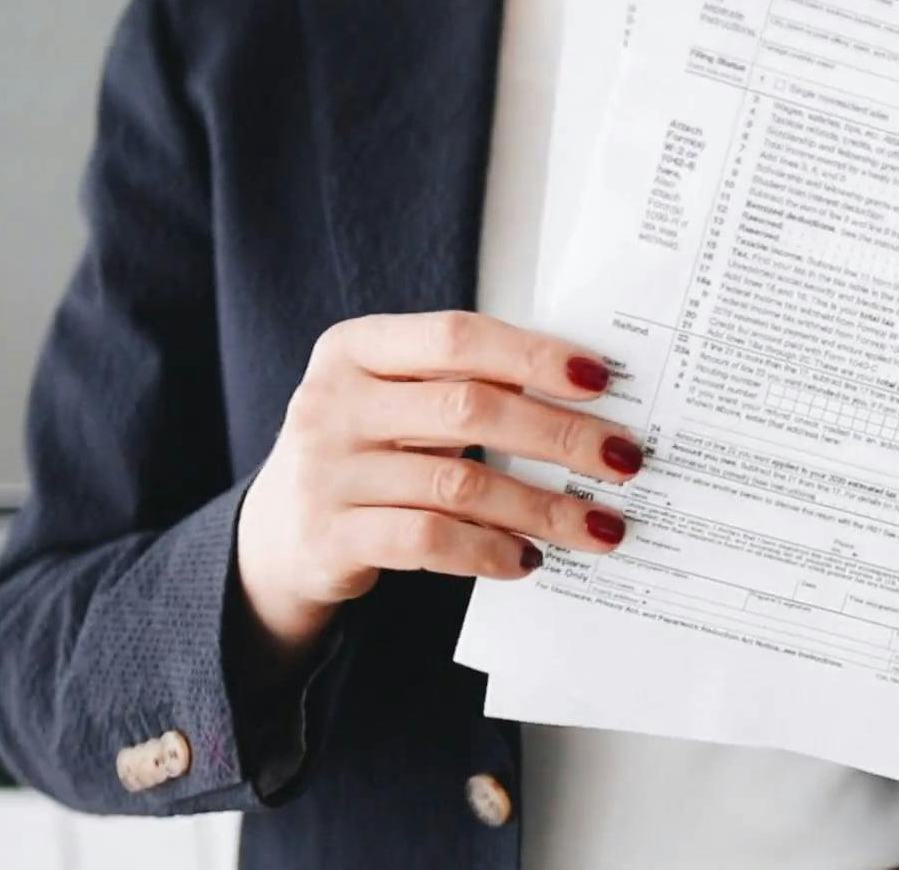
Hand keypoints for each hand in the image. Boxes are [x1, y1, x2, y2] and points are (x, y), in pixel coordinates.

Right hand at [237, 311, 642, 664]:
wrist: (274, 536)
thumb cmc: (366, 453)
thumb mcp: (396, 402)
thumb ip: (465, 387)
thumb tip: (587, 402)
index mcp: (356, 347)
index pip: (458, 338)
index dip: (534, 356)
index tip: (601, 380)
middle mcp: (332, 401)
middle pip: (470, 410)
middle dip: (561, 437)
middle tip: (624, 460)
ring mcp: (326, 472)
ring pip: (460, 484)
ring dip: (543, 507)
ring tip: (599, 525)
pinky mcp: (329, 537)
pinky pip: (429, 540)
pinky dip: (489, 552)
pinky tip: (528, 560)